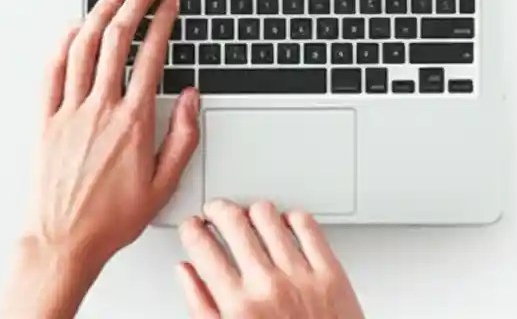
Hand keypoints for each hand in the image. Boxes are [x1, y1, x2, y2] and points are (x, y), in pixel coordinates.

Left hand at [0, 0, 200, 317]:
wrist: (64, 240)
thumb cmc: (111, 219)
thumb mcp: (164, 185)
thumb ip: (182, 137)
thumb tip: (190, 97)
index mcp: (132, 123)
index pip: (152, 55)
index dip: (163, 22)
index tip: (170, 4)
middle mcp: (99, 110)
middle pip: (117, 39)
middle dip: (135, 4)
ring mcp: (69, 111)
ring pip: (84, 47)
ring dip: (100, 14)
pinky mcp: (45, 120)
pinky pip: (52, 72)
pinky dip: (63, 45)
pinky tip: (72, 30)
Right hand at [176, 200, 363, 318]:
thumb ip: (201, 304)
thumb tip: (185, 271)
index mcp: (237, 304)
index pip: (201, 244)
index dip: (190, 228)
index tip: (193, 227)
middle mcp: (267, 285)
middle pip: (231, 219)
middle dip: (216, 210)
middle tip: (216, 214)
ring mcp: (301, 276)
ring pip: (266, 214)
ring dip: (251, 212)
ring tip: (250, 221)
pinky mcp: (331, 273)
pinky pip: (306, 224)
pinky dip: (291, 218)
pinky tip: (284, 228)